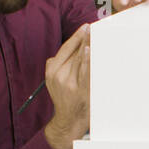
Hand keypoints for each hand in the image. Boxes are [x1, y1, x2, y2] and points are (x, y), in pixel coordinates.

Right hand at [42, 23, 90, 148]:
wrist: (68, 120)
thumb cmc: (64, 98)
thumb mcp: (54, 80)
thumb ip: (57, 64)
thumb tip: (70, 48)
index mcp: (52, 70)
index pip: (65, 49)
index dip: (76, 37)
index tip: (85, 27)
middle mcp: (58, 75)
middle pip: (74, 52)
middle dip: (85, 39)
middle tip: (94, 28)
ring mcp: (68, 83)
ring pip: (80, 59)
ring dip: (89, 46)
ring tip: (96, 35)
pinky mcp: (79, 90)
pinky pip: (85, 72)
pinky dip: (87, 60)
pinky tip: (91, 50)